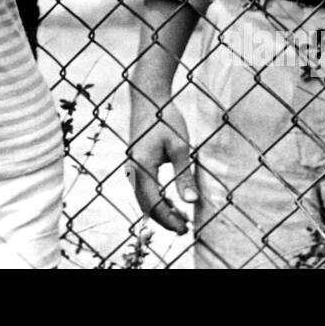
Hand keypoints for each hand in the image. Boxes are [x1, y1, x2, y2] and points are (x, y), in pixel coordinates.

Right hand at [128, 110, 197, 233]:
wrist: (149, 96)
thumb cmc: (165, 118)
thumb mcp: (180, 147)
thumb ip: (184, 176)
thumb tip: (191, 203)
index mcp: (142, 167)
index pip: (153, 204)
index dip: (169, 220)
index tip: (185, 229)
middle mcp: (133, 169)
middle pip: (146, 205)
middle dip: (164, 219)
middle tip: (185, 229)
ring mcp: (133, 166)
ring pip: (144, 198)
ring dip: (161, 210)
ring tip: (181, 217)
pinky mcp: (137, 162)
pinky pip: (144, 188)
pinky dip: (157, 198)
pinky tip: (172, 201)